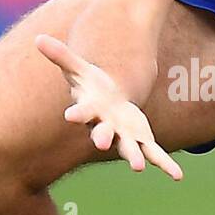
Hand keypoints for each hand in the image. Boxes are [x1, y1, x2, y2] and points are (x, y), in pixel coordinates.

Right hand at [35, 34, 182, 180]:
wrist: (108, 104)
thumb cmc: (91, 88)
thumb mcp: (79, 69)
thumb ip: (61, 56)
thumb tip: (37, 38)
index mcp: (91, 111)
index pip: (81, 112)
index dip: (77, 114)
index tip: (69, 116)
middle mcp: (106, 128)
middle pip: (103, 134)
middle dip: (102, 138)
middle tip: (101, 144)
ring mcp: (124, 136)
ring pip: (129, 149)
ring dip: (133, 157)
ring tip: (138, 167)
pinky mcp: (142, 140)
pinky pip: (155, 154)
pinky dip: (165, 165)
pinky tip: (177, 176)